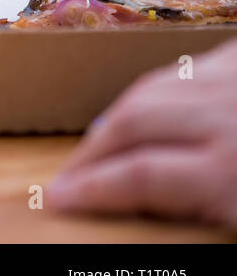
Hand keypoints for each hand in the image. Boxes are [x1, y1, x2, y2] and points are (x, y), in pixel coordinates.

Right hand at [48, 39, 236, 227]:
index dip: (90, 188)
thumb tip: (129, 199)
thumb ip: (190, 207)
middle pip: (132, 119)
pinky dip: (160, 90)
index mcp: (229, 170)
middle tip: (68, 175)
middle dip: (92, 150)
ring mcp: (233, 79)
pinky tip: (148, 108)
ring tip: (100, 143)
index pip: (138, 175)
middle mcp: (226, 114)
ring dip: (119, 116)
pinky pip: (186, 68)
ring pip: (152, 87)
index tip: (57, 198)